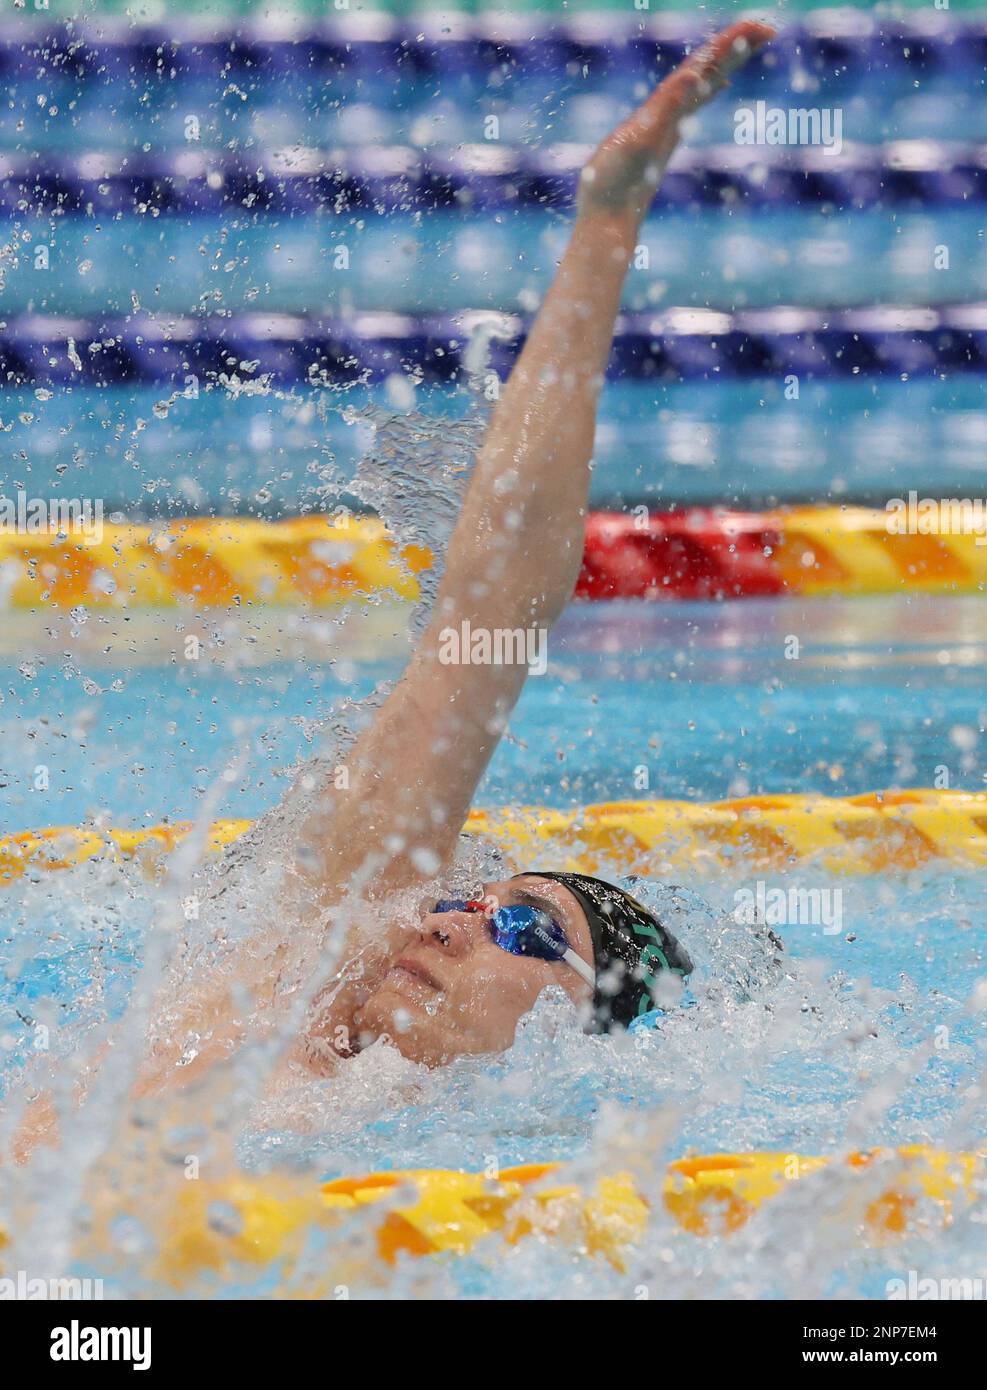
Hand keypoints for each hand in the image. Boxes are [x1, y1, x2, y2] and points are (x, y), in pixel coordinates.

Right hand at [576, 20, 774, 225]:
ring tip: (743, 46)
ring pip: (701, 87)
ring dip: (721, 64)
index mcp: (673, 113)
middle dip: (737, 48)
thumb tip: (692, 77)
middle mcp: (675, 119)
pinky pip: (684, 103)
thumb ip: (666, 109)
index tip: (762, 25)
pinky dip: (699, 87)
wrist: (605, 224)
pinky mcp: (654, 138)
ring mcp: (666, 128)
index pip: (707, 69)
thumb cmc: (615, 186)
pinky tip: (708, 84)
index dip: (732, 45)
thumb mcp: (639, 141)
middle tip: (767, 26)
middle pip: (711, 74)